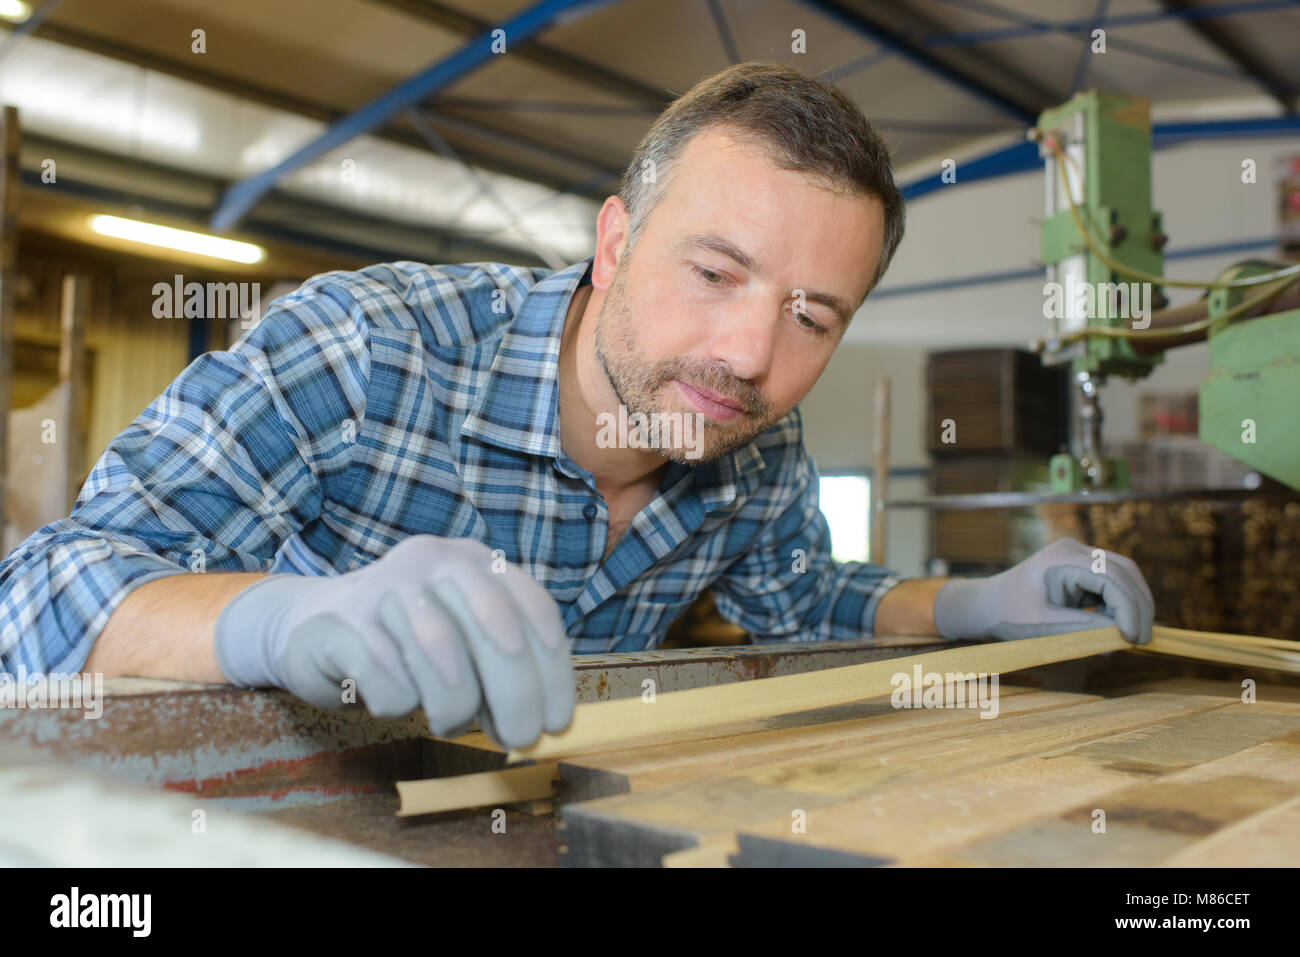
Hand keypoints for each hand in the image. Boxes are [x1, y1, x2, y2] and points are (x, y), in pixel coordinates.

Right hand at [213, 536, 574, 748]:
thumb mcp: (463, 640)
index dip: (554, 670)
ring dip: (455, 706)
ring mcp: (384, 586)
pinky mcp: (340, 622)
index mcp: (474, 561)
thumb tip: (544, 723)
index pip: (533, 609)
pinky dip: (398, 705)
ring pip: (443, 656)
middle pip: (496, 628)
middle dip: (516, 695)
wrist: (313, 625)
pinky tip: (390, 698)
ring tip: (447, 720)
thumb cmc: (405, 642)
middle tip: (519, 740)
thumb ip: (503, 666)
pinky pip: (387, 680)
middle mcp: (433, 561)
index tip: (557, 721)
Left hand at [932, 537, 1154, 644]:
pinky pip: (1112, 587)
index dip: (1129, 607)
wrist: (988, 606)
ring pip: (1123, 579)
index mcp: (1062, 557)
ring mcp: (1080, 559)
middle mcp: (1075, 551)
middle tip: (1141, 640)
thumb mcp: (1045, 626)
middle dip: (1138, 607)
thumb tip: (1124, 634)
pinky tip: (1111, 632)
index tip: (1131, 638)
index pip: (1111, 577)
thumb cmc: (1009, 614)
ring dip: (1131, 608)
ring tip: (1125, 640)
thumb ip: (1084, 627)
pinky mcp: (1083, 572)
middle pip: (1125, 573)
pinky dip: (1119, 609)